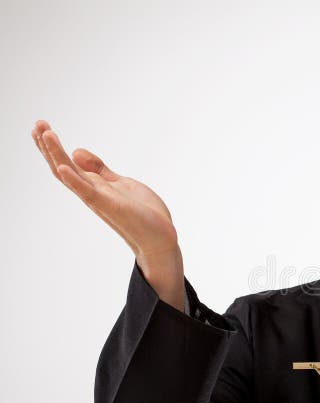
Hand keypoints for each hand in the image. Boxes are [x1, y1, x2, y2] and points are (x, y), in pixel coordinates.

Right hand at [32, 120, 179, 267]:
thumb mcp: (121, 184)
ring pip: (71, 175)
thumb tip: (76, 151)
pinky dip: (75, 180)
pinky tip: (63, 166)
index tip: (41, 127)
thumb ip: (100, 170)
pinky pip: (88, 193)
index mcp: (95, 186)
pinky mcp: (111, 207)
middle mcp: (92, 193)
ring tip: (44, 133)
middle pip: (63, 167)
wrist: (160, 240)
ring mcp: (100, 200)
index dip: (53, 147)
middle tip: (37, 123)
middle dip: (49, 146)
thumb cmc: (143, 215)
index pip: (68, 164)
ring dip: (56, 155)